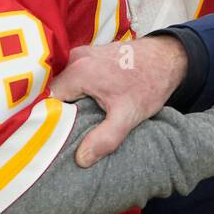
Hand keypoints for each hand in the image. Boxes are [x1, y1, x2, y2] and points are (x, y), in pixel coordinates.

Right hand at [50, 34, 188, 166]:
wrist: (168, 57)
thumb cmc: (150, 82)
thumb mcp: (129, 114)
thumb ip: (106, 137)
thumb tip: (81, 159)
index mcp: (79, 71)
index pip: (46, 99)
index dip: (45, 119)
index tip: (46, 137)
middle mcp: (76, 58)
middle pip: (51, 90)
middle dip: (53, 111)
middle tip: (57, 133)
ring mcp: (82, 54)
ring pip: (61, 82)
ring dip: (64, 101)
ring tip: (69, 122)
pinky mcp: (89, 55)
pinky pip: (71, 75)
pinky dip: (73, 91)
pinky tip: (81, 106)